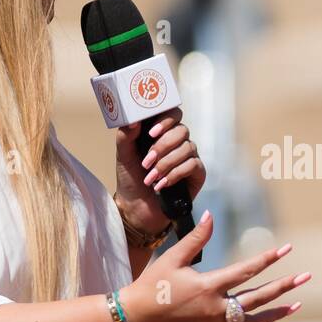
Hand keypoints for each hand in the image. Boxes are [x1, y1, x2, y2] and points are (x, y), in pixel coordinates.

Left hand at [114, 108, 205, 233]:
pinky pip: (192, 165)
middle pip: (181, 130)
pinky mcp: (197, 173)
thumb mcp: (123, 155)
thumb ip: (126, 136)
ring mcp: (189, 156)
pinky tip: (162, 184)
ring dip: (166, 164)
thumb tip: (134, 120)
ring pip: (187, 148)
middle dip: (162, 146)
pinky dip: (175, 174)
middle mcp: (178, 141)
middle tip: (146, 162)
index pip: (172, 113)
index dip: (165, 120)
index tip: (151, 133)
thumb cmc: (131, 179)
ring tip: (150, 178)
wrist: (136, 207)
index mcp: (161, 132)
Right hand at [118, 210, 310, 321]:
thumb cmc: (151, 286)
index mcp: (209, 286)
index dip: (269, 258)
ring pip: (255, 319)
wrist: (135, 321)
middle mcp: (217, 309)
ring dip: (278, 312)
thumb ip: (196, 238)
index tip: (287, 249)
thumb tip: (211, 215)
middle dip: (284, 286)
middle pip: (259, 296)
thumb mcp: (172, 259)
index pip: (247, 270)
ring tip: (298, 304)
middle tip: (305, 277)